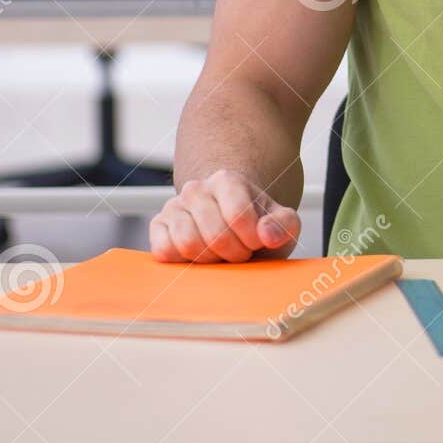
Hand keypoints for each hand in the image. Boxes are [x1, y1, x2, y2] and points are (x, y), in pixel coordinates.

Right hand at [149, 169, 300, 262]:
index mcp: (227, 180)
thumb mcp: (282, 222)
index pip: (238, 215)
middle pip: (214, 234)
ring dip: (209, 261)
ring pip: (187, 243)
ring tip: (220, 255)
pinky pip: (163, 250)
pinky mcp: (158, 226)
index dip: (251, 240)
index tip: (256, 243)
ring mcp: (174, 206)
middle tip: (240, 253)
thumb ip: (284, 225)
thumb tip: (267, 235)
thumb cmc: (257, 225)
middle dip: (233, 254)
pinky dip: (183, 262)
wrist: (232, 224)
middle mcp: (196, 188)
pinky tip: (199, 258)